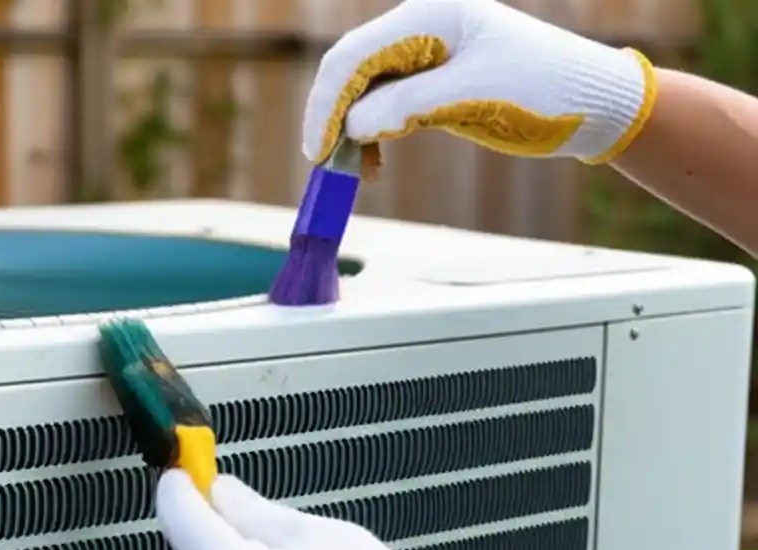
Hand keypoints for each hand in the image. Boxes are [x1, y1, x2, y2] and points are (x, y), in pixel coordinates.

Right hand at [301, 0, 656, 165]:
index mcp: (432, 15)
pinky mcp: (434, 84)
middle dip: (332, 115)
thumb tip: (351, 125)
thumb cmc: (544, 89)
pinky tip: (373, 164)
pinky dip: (373, 135)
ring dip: (350, 129)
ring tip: (353, 170)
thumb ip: (407, 106)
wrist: (595, 103)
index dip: (327, 102)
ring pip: (364, 90)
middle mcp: (422, 29)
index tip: (318, 149)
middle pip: (352, 69)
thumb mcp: (473, 96)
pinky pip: (385, 107)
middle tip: (324, 163)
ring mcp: (427, 56)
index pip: (355, 55)